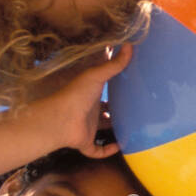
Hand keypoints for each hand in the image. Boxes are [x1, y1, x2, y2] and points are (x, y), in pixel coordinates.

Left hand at [30, 44, 132, 158]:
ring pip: (102, 130)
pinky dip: (107, 150)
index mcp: (91, 95)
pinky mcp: (86, 142)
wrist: (61, 119)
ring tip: (133, 129)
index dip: (115, 88)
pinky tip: (120, 147)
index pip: (104, 91)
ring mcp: (87, 128)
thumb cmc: (76, 94)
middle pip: (105, 111)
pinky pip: (97, 150)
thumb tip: (129, 45)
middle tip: (135, 109)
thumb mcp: (96, 75)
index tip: (128, 85)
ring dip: (114, 130)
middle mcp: (89, 111)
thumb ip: (113, 64)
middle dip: (116, 110)